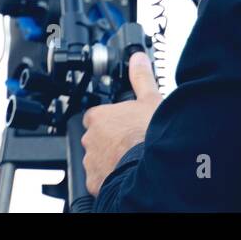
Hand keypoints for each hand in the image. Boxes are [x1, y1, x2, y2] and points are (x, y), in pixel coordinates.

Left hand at [82, 52, 160, 195]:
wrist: (151, 167)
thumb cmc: (149, 133)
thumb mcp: (149, 99)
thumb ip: (141, 77)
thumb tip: (138, 58)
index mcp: (99, 117)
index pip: (97, 116)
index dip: (111, 119)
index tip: (123, 123)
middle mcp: (89, 138)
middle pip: (96, 137)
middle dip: (110, 139)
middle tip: (130, 141)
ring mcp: (91, 161)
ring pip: (97, 158)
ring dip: (110, 158)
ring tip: (131, 158)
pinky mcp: (94, 181)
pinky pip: (99, 178)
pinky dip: (110, 177)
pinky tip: (126, 172)